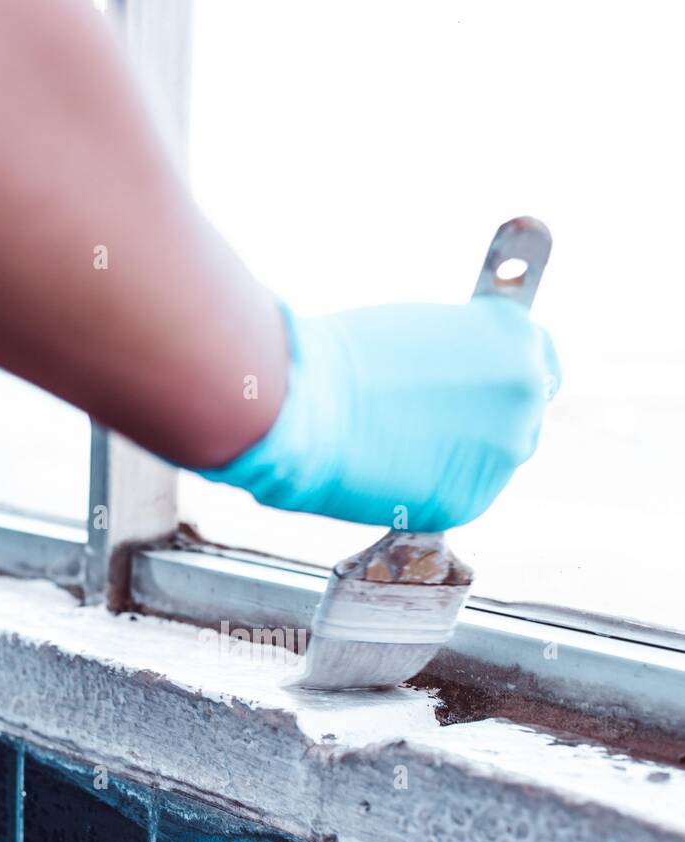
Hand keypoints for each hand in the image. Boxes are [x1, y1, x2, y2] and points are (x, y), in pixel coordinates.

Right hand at [201, 296, 559, 530]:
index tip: (491, 393)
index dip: (510, 383)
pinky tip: (392, 471)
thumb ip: (463, 360)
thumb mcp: (424, 335)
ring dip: (459, 461)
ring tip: (400, 447)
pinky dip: (432, 490)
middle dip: (485, 426)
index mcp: (517, 339)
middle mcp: (526, 395)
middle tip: (433, 427)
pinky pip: (458, 497)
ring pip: (491, 466)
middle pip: (521, 422)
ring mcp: (503, 454)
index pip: (542, 366)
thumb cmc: (346, 358)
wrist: (304, 405)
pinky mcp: (469, 502)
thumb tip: (466, 390)